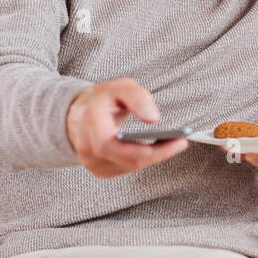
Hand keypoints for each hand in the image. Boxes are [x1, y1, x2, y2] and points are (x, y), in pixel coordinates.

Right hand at [64, 77, 188, 177]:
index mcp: (93, 132)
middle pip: (133, 162)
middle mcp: (90, 153)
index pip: (128, 151)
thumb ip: (138, 98)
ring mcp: (93, 164)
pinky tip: (155, 148)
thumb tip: (154, 119)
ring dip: (153, 156)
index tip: (181, 141)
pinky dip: (141, 158)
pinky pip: (126, 168)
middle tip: (182, 141)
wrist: (75, 113)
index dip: (157, 150)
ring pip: (131, 167)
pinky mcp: (99, 170)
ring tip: (172, 142)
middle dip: (160, 153)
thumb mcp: (119, 88)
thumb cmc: (100, 99)